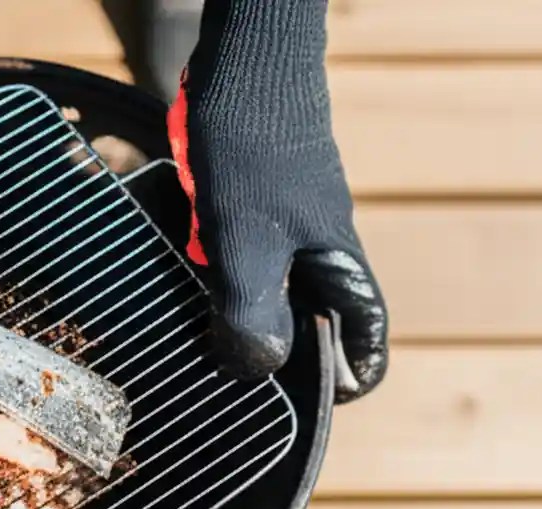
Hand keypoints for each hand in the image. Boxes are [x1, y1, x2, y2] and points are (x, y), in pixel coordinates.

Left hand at [167, 0, 388, 402]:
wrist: (240, 65)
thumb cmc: (254, 147)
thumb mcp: (246, 240)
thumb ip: (253, 309)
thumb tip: (254, 370)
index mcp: (337, 267)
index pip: (363, 338)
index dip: (345, 380)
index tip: (309, 410)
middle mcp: (317, 251)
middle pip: (310, 321)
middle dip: (276, 353)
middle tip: (232, 379)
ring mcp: (284, 227)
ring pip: (266, 290)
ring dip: (234, 313)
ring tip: (195, 336)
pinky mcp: (250, 206)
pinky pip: (233, 255)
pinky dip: (211, 272)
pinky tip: (178, 277)